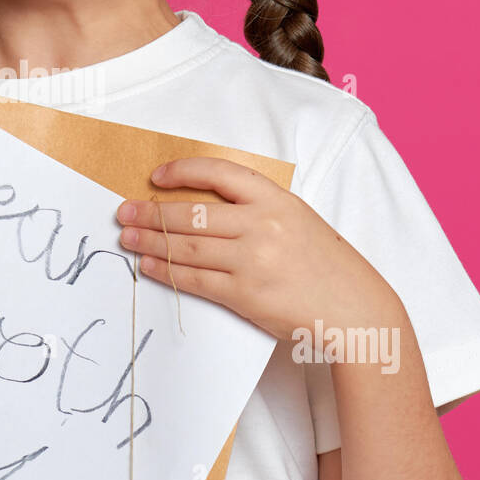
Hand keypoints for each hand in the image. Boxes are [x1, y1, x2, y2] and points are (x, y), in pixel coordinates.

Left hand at [115, 158, 398, 341]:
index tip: (156, 177)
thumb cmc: (325, 264)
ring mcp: (252, 260)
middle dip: (151, 212)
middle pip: (192, 212)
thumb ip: (256, 209)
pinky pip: (194, 279)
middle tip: (124, 211)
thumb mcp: (297, 220)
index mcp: (277, 199)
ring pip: (186, 246)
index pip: (220, 173)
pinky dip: (166, 271)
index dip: (182, 171)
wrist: (354, 309)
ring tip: (128, 238)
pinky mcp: (244, 294)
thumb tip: (200, 206)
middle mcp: (262, 225)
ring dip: (150, 241)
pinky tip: (149, 266)